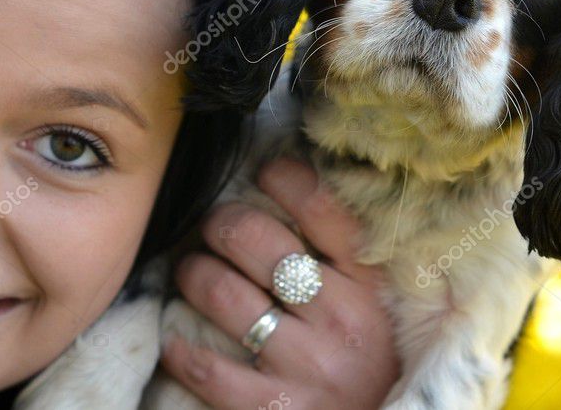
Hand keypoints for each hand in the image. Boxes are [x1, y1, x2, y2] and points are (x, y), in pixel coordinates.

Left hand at [159, 157, 399, 408]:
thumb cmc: (379, 360)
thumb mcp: (383, 302)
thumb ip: (348, 253)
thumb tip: (296, 184)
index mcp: (372, 284)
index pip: (318, 205)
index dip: (280, 176)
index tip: (265, 173)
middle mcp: (342, 319)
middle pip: (254, 240)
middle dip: (222, 223)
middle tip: (217, 228)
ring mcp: (308, 366)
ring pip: (222, 293)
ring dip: (195, 274)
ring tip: (193, 272)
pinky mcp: (277, 409)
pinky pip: (208, 369)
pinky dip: (181, 350)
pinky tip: (177, 340)